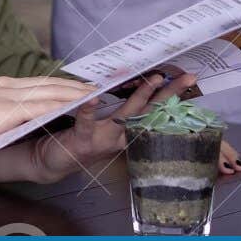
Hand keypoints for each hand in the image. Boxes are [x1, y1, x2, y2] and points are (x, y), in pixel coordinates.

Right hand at [0, 76, 96, 151]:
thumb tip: (0, 118)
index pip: (35, 83)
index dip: (57, 84)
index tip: (74, 86)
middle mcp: (7, 87)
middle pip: (48, 83)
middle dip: (73, 86)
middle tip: (96, 88)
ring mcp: (8, 97)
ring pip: (51, 92)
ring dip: (75, 94)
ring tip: (96, 96)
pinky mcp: (8, 111)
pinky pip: (43, 106)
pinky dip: (62, 105)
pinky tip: (76, 108)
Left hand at [30, 73, 240, 179]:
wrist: (52, 162)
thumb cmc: (78, 137)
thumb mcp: (101, 121)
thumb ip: (115, 106)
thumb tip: (130, 80)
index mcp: (125, 129)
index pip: (153, 109)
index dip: (170, 94)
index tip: (188, 78)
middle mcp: (120, 135)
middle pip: (149, 111)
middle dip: (168, 93)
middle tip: (187, 78)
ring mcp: (103, 138)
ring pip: (126, 115)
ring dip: (140, 96)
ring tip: (153, 79)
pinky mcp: (83, 140)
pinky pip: (87, 122)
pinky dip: (89, 109)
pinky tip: (93, 96)